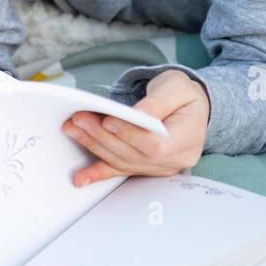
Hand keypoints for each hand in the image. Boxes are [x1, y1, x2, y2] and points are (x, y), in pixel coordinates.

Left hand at [61, 69, 210, 185]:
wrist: (190, 108)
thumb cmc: (184, 96)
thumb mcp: (177, 88)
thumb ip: (159, 102)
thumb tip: (139, 115)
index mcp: (188, 139)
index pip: (157, 144)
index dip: (130, 135)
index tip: (108, 121)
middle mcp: (174, 159)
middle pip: (135, 154)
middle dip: (103, 136)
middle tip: (80, 119)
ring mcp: (158, 167)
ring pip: (123, 161)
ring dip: (95, 146)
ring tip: (74, 128)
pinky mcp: (144, 168)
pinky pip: (120, 171)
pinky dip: (98, 173)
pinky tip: (81, 177)